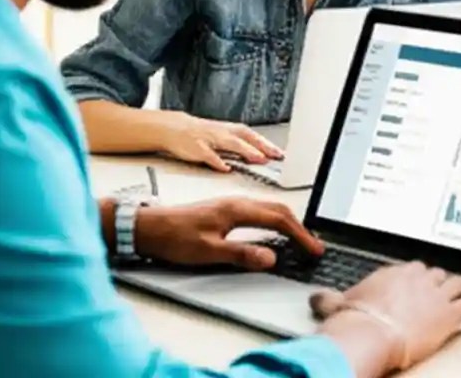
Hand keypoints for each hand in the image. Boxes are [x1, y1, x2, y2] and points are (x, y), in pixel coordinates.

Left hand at [134, 197, 322, 269]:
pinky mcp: (225, 210)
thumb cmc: (172, 236)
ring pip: (270, 210)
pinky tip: (273, 232)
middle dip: (300, 228)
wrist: (147, 227)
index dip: (301, 235)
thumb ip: (241, 255)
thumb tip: (270, 258)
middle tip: (313, 246)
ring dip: (288, 223)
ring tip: (300, 240)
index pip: (279, 220)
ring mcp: (231, 204)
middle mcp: (237, 202)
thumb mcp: (208, 251)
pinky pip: (259, 212)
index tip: (314, 249)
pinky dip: (274, 222)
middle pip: (279, 210)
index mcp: (237, 209)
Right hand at [154, 111, 281, 171]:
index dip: (267, 144)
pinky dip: (218, 161)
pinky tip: (226, 168)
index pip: (252, 135)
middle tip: (275, 155)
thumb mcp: (223, 136)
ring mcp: (210, 139)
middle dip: (262, 146)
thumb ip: (240, 146)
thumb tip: (261, 156)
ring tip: (258, 159)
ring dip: (246, 151)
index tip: (280, 153)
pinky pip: (209, 155)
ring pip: (231, 143)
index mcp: (230, 130)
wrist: (174, 128)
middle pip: (246, 137)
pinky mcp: (197, 148)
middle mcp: (223, 132)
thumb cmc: (202, 133)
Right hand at [310, 262, 460, 376]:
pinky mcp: (449, 313)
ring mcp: (436, 294)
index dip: (416, 278)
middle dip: (437, 281)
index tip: (416, 284)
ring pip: (455, 282)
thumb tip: (318, 298)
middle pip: (435, 273)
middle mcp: (418, 278)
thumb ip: (331, 298)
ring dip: (460, 287)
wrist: (373, 334)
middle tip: (439, 289)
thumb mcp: (338, 304)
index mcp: (394, 273)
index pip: (412, 269)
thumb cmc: (356, 321)